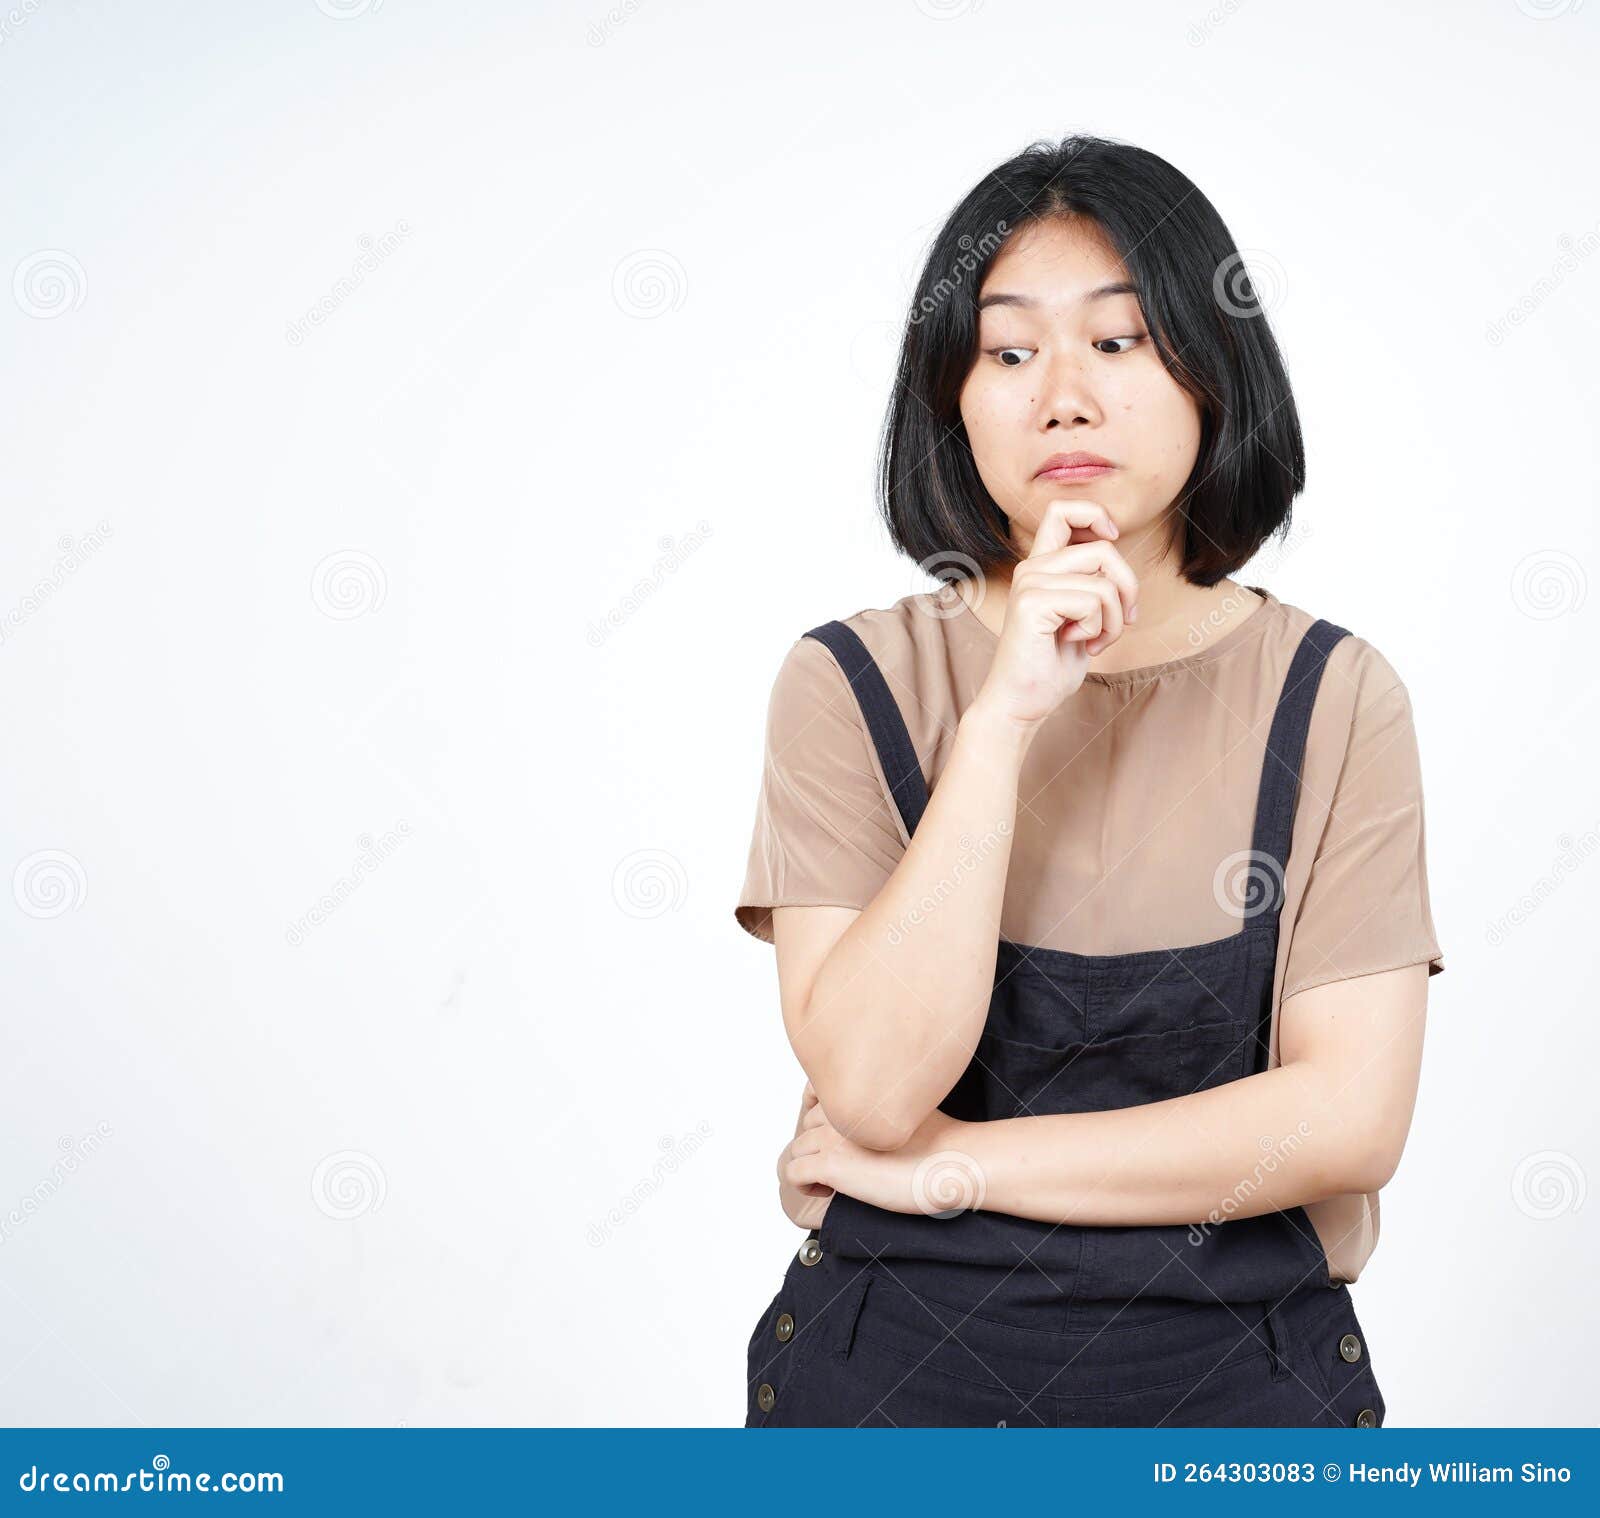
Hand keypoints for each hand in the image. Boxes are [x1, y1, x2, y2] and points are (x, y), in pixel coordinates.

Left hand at [782, 1100, 983, 1217]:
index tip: (841, 1143)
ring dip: (811, 1167)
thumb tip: (878, 1125)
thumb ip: (885, 1108)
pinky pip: (794, 1173)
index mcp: (860, 1093)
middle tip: (842, 1167)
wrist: (957, 1161)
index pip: (818, 1098)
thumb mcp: (910, 1109)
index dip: (827, 1125)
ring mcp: (833, 1137)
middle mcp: (842, 1110)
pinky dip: (804, 1185)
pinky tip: (829, 1192)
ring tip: (836, 1183)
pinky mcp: (831, 1165)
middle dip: (818, 1147)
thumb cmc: (944, 1142)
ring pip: (797, 1149)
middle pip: (807, 1126)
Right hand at [969, 498, 1139, 730]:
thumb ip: (1093, 586)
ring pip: (1104, 581)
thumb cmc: (1050, 667)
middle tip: (1120, 622)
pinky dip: (1097, 629)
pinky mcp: (1032, 603)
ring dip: (1113, 619)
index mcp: (1040, 567)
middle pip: (1103, 550)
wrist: (1020, 704)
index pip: (1062, 511)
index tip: (1111, 539)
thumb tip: (1119, 564)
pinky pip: (1093, 601)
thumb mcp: (1080, 618)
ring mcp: (1030, 583)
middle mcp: (1032, 569)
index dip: (1094, 514)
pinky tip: (1077, 644)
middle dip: (1127, 589)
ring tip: (1095, 640)